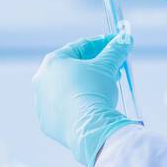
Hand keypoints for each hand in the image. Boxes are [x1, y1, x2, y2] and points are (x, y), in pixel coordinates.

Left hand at [33, 33, 136, 166]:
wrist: (89, 127)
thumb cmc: (94, 91)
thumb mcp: (107, 66)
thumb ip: (115, 51)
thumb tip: (125, 39)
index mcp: (53, 62)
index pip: (79, 47)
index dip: (101, 44)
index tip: (115, 43)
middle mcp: (41, 80)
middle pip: (72, 68)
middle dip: (95, 66)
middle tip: (113, 68)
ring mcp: (41, 103)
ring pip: (67, 89)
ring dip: (85, 86)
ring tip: (105, 89)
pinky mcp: (47, 122)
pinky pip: (64, 109)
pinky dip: (77, 105)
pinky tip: (91, 108)